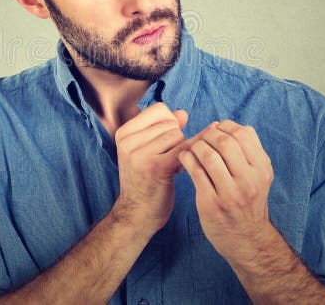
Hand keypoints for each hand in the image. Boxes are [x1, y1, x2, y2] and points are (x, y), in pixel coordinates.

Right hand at [113, 102, 188, 235]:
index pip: (159, 110)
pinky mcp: (156, 167)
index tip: (166, 142)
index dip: (170, 122)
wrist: (137, 215)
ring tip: (170, 165)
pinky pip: (184, 148)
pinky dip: (196, 148)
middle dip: (176, 138)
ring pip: (178, 135)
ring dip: (181, 149)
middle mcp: (128, 141)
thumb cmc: (145, 180)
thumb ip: (163, 129)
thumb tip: (182, 113)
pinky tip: (200, 153)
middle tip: (167, 158)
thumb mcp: (146, 150)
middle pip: (170, 123)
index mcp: (124, 133)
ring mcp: (140, 154)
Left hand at [179, 120, 274, 269]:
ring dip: (196, 146)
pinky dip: (187, 159)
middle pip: (225, 142)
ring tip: (192, 149)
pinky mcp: (211, 203)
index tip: (216, 130)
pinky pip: (195, 172)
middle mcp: (249, 181)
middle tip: (202, 139)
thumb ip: (247, 151)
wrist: (247, 240)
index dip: (226, 127)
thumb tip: (223, 125)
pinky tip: (184, 158)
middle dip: (209, 135)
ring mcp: (230, 193)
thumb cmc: (248, 202)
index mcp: (262, 169)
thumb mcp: (258, 177)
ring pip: (208, 155)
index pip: (243, 134)